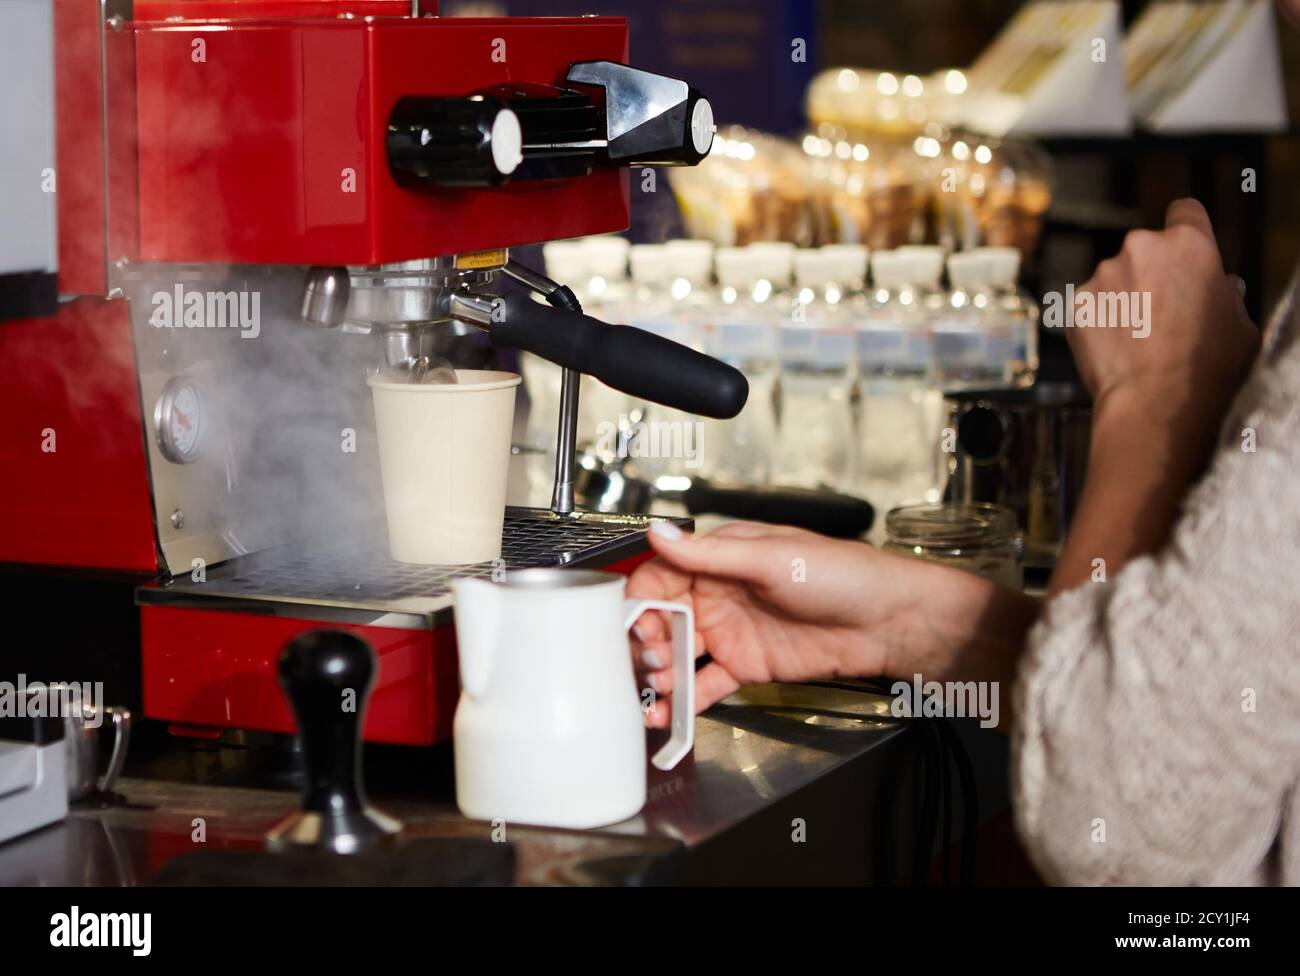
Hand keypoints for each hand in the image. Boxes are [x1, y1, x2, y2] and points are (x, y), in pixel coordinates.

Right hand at [626, 520, 1038, 728]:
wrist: (891, 621)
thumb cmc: (843, 573)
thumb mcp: (773, 557)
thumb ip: (711, 552)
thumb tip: (659, 531)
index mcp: (719, 558)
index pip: (659, 577)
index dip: (638, 603)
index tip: (628, 628)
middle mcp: (718, 594)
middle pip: (661, 621)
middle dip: (644, 645)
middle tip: (646, 666)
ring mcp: (731, 632)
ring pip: (679, 656)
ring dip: (660, 677)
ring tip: (651, 698)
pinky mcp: (748, 665)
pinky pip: (707, 685)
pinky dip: (686, 702)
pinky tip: (671, 715)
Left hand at [1048, 199, 1260, 592]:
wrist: (1155, 404)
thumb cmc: (1208, 367)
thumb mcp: (1240, 323)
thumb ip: (1223, 293)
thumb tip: (1217, 287)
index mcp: (1189, 243)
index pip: (1185, 211)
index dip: (1185, 230)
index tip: (1182, 251)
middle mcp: (1141, 248)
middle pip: (1145, 249)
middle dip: (1150, 273)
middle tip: (1161, 314)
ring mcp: (1103, 275)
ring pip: (1114, 278)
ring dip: (1122, 298)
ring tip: (1137, 340)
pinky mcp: (1075, 303)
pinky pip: (1090, 306)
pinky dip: (1098, 322)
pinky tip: (1115, 350)